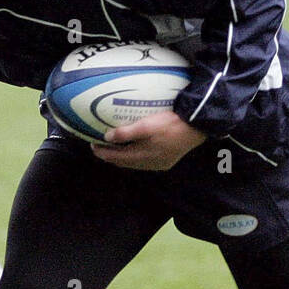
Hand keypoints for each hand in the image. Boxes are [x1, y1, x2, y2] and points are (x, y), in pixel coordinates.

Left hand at [90, 111, 206, 170]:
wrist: (196, 127)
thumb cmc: (170, 124)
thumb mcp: (145, 126)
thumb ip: (125, 133)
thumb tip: (107, 137)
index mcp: (142, 157)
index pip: (116, 158)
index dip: (102, 152)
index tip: (92, 144)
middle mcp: (149, 164)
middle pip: (124, 163)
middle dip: (111, 155)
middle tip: (100, 146)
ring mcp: (159, 164)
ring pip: (135, 163)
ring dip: (123, 157)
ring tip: (114, 147)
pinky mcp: (167, 160)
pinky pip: (145, 161)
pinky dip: (135, 156)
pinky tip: (135, 149)